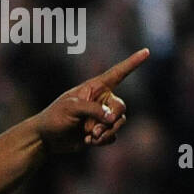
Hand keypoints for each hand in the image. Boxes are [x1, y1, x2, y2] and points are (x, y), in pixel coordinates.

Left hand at [31, 48, 149, 154]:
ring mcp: (102, 117)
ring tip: (90, 138)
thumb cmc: (55, 117)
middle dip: (110, 121)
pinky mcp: (100, 132)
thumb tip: (112, 118)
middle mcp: (102, 100)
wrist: (46, 138)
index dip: (132, 63)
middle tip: (95, 131)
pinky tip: (89, 142)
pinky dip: (104, 140)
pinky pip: (113, 136)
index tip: (146, 52)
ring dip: (107, 133)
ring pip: (119, 123)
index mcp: (96, 87)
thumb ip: (94, 110)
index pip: (118, 73)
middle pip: (120, 108)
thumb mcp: (72, 108)